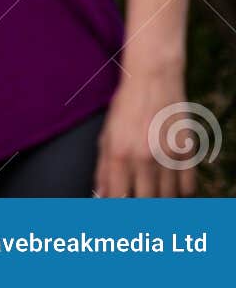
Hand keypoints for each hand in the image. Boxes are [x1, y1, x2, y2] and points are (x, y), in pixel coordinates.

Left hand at [94, 70, 198, 196]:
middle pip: (146, 203)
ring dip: (159, 200)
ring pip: (168, 198)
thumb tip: (100, 195)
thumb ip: (103, 168)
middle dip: (139, 206)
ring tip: (151, 193)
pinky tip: (169, 186)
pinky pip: (188, 187)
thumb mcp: (106, 135)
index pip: (118, 198)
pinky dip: (180, 193)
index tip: (116, 210)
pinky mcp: (187, 153)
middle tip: (135, 201)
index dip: (116, 208)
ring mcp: (169, 157)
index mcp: (120, 154)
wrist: (153, 80)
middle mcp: (146, 159)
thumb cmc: (125, 107)